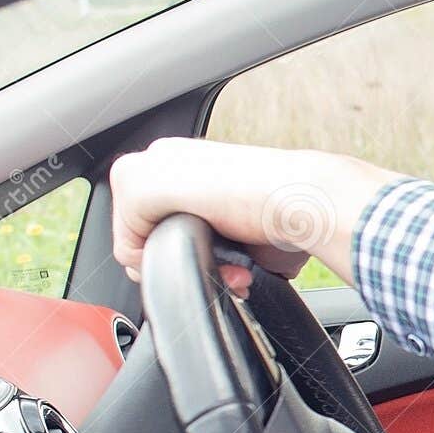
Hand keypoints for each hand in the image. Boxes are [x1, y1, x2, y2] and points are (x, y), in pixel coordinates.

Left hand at [108, 137, 401, 291]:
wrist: (304, 198)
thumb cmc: (294, 212)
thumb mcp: (242, 221)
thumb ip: (218, 234)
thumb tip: (227, 266)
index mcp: (187, 162)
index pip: (155, 220)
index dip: (192, 253)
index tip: (235, 267)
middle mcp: (164, 157)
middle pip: (140, 232)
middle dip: (184, 262)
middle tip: (234, 275)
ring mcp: (150, 167)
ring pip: (134, 242)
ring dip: (181, 267)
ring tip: (230, 273)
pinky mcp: (142, 186)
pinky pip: (129, 248)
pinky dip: (166, 268)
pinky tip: (207, 261)